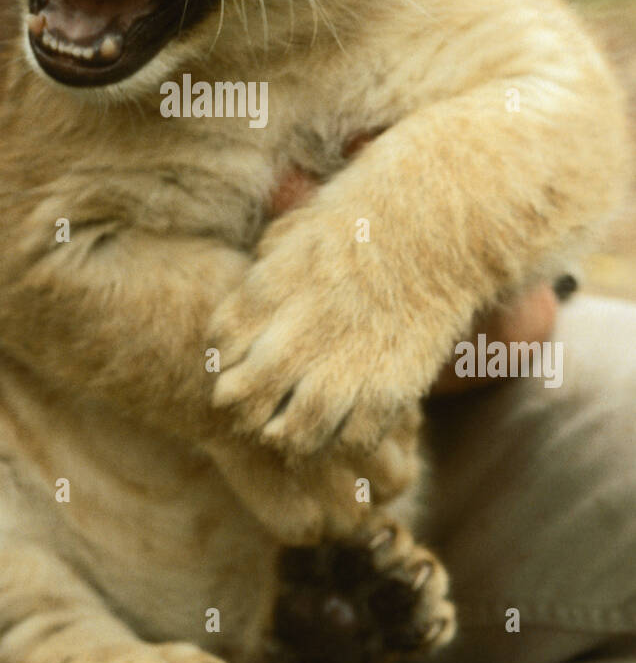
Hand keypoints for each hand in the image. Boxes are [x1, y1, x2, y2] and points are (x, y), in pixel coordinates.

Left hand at [217, 162, 560, 456]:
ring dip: (288, 437)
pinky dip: (345, 442)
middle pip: (249, 390)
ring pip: (298, 426)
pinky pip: (357, 436)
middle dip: (243, 408)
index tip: (233, 367)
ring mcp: (349, 359)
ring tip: (288, 435)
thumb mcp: (299, 231)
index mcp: (274, 285)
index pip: (224, 341)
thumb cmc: (366, 221)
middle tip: (249, 414)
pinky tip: (344, 431)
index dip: (222, 362)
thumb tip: (244, 309)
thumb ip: (266, 270)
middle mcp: (305, 326)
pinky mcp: (392, 383)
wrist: (440, 222)